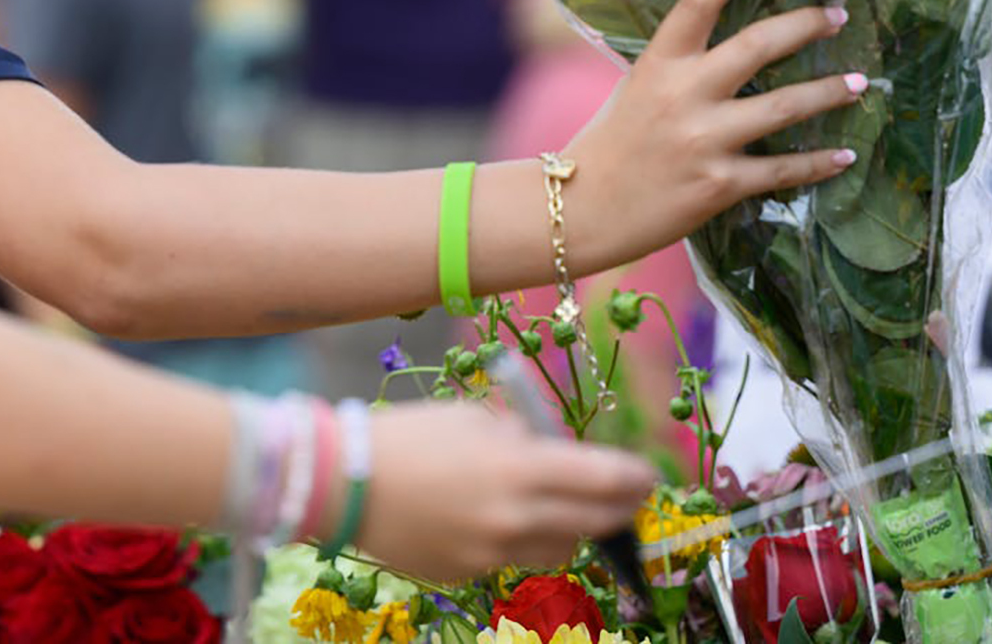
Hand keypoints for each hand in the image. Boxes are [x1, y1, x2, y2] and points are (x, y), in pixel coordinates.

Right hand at [358, 402, 653, 580]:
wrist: (345, 482)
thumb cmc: (409, 435)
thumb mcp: (473, 417)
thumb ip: (522, 437)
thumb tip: (556, 450)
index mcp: (518, 467)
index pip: (604, 479)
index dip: (635, 478)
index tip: (646, 474)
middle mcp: (514, 517)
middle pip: (596, 522)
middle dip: (621, 508)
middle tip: (629, 496)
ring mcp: (492, 552)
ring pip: (563, 550)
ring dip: (575, 529)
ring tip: (563, 508)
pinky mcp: (469, 574)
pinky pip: (515, 559)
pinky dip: (521, 540)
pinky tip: (497, 518)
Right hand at [562, 0, 860, 269]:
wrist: (582, 208)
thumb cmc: (611, 144)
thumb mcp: (637, 89)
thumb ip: (680, 68)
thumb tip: (731, 49)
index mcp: (659, 63)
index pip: (700, 0)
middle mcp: (684, 95)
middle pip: (758, 46)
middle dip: (805, 26)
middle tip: (836, 16)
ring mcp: (703, 140)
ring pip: (783, 107)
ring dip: (827, 93)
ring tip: (858, 83)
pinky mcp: (718, 184)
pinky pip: (781, 170)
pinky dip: (817, 163)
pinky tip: (842, 155)